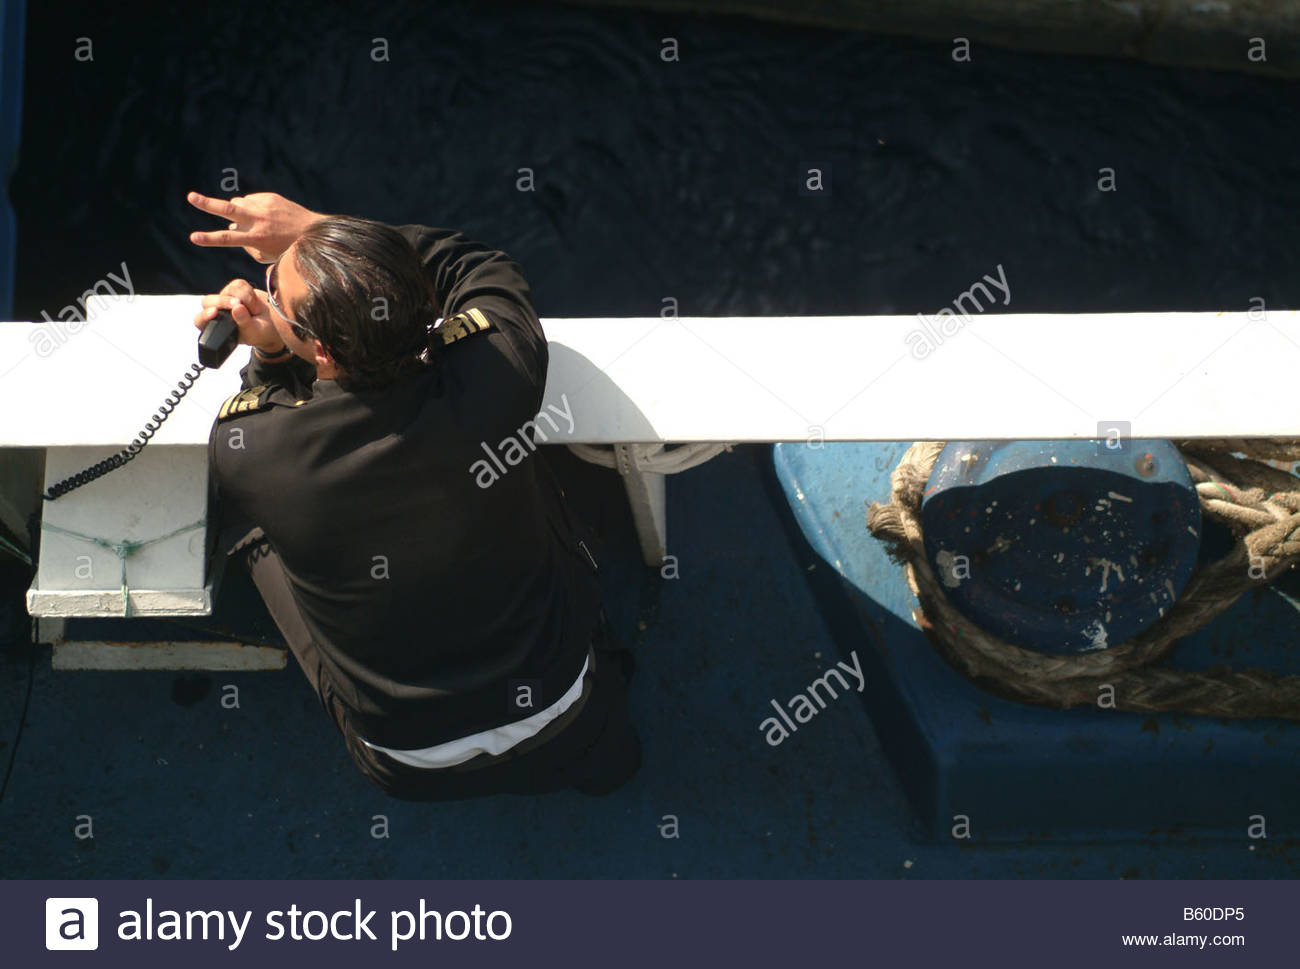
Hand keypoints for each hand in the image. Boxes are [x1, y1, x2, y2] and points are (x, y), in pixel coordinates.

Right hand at [187, 190, 324, 263]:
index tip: (193, 237)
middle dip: (206, 204)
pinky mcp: (270, 197)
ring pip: (238, 203)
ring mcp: (264, 206)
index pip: (228, 238)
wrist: (313, 231)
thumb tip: (233, 230)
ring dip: (237, 211)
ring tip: (251, 221)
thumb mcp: (267, 255)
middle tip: (191, 197)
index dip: (208, 238)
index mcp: (256, 238)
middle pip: (227, 209)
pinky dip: (251, 208)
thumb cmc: (287, 248)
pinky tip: (263, 215)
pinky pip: (251, 200)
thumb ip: (246, 245)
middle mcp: (258, 220)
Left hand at [193, 280, 284, 352]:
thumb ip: (244, 323)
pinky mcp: (234, 289)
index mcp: (215, 327)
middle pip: (209, 301)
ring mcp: (224, 298)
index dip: (205, 316)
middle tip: (240, 304)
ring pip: (228, 290)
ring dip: (245, 298)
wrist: (270, 323)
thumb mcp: (254, 332)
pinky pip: (239, 284)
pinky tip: (254, 303)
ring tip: (254, 311)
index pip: (200, 321)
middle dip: (224, 301)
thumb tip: (237, 308)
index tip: (214, 312)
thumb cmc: (259, 333)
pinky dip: (250, 293)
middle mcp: (216, 311)